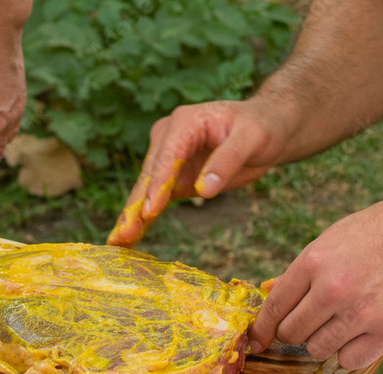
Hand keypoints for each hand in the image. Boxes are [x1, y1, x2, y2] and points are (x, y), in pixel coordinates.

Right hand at [107, 98, 289, 246]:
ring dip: (132, 217)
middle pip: (149, 175)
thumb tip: (204, 189)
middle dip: (136, 207)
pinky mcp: (173, 177)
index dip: (158, 185)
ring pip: (146, 190)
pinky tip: (128, 238)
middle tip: (121, 236)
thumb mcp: (252, 139)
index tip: (149, 212)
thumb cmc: (261, 128)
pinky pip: (155, 199)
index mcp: (185, 122)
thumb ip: (227, 161)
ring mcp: (167, 157)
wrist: (265, 129)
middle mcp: (169, 136)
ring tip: (117, 242)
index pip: (167, 156)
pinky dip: (143, 218)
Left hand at [248, 189, 382, 370]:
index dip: (262, 329)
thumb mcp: (335, 238)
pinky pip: (350, 361)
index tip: (258, 342)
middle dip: (297, 332)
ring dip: (325, 341)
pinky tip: (363, 331)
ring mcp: (362, 313)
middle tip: (313, 321)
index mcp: (315, 261)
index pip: (275, 307)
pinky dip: (352, 352)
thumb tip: (271, 293)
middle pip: (292, 334)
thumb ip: (303, 271)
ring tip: (345, 320)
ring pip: (318, 350)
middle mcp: (334, 289)